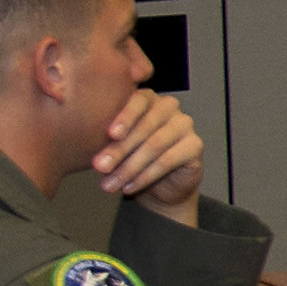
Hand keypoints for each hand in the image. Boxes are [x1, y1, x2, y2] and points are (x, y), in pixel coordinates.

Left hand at [93, 89, 205, 218]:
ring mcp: (185, 124)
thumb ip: (106, 141)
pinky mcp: (195, 145)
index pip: (138, 99)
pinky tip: (129, 187)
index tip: (111, 134)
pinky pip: (167, 160)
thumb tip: (91, 150)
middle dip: (119, 149)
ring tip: (111, 184)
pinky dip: (145, 176)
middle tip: (100, 167)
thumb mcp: (114, 145)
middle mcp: (168, 106)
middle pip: (145, 125)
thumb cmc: (131, 157)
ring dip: (129, 167)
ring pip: (154, 145)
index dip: (124, 116)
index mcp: (147, 98)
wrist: (159, 184)